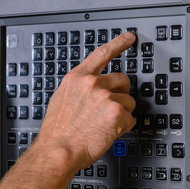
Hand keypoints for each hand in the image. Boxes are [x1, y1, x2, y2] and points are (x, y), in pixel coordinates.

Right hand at [35, 32, 136, 170]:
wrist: (58, 151)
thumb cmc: (58, 131)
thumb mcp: (61, 99)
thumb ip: (78, 88)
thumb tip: (91, 88)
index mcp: (77, 78)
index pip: (102, 53)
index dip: (119, 43)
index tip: (129, 38)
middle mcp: (92, 83)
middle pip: (122, 80)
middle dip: (120, 94)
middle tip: (108, 109)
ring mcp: (106, 97)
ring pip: (129, 102)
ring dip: (121, 113)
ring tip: (103, 124)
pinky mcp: (117, 113)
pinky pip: (131, 119)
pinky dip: (123, 128)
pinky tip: (107, 132)